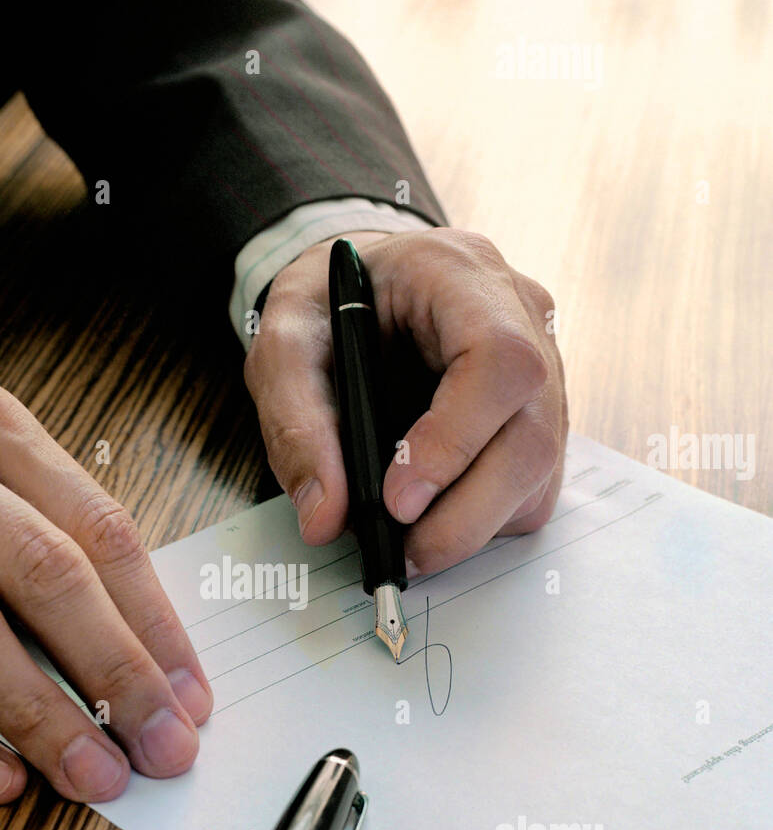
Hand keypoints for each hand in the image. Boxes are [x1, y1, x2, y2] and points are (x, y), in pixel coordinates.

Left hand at [244, 228, 567, 573]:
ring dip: (474, 525)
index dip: (455, 440)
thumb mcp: (285, 343)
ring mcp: (545, 370)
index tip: (398, 499)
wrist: (362, 288)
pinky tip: (432, 516)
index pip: (498, 360)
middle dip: (466, 513)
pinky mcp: (541, 418)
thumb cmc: (329, 306)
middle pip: (531, 434)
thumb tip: (325, 516)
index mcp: (463, 275)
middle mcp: (523, 319)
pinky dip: (483, 519)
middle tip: (401, 554)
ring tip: (406, 542)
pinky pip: (533, 485)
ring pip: (538, 470)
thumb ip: (296, 423)